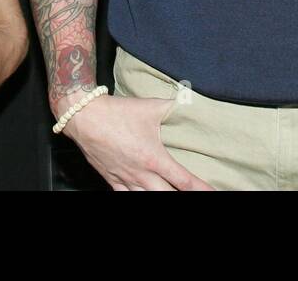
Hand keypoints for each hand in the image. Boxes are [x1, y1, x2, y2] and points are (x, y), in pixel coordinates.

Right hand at [61, 93, 214, 190]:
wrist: (84, 117)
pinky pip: (126, 197)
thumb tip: (189, 98)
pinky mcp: (112, 180)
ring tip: (169, 194)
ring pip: (148, 199)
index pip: (184, 181)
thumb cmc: (117, 112)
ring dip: (160, 197)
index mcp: (154, 159)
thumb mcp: (149, 106)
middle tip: (192, 194)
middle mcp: (142, 174)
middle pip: (168, 196)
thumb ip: (172, 105)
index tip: (212, 192)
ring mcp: (126, 180)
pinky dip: (137, 198)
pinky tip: (143, 195)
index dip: (201, 189)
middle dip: (181, 197)